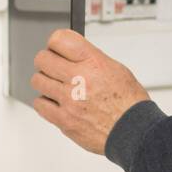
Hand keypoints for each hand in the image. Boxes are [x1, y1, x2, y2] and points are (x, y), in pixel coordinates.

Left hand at [31, 29, 150, 154]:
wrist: (134, 132)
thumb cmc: (130, 104)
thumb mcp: (117, 70)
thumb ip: (92, 60)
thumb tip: (73, 55)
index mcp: (94, 63)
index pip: (59, 39)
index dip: (55, 42)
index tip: (56, 47)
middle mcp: (79, 79)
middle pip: (42, 59)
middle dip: (47, 61)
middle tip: (54, 67)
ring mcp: (69, 100)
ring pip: (38, 80)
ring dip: (46, 82)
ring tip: (57, 87)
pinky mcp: (63, 119)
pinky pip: (39, 104)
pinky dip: (45, 103)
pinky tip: (57, 103)